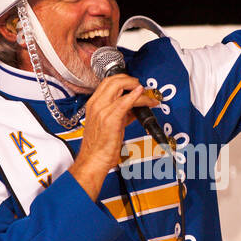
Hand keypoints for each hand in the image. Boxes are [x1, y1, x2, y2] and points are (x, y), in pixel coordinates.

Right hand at [68, 74, 161, 199]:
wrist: (93, 160)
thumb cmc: (99, 146)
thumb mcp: (109, 124)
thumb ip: (121, 113)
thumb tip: (134, 107)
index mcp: (94, 104)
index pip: (108, 82)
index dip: (123, 79)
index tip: (133, 84)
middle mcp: (96, 104)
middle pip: (113, 80)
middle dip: (130, 79)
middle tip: (141, 86)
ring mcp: (102, 110)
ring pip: (120, 88)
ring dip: (137, 88)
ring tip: (147, 95)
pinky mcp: (110, 119)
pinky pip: (124, 102)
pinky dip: (135, 96)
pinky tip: (142, 94)